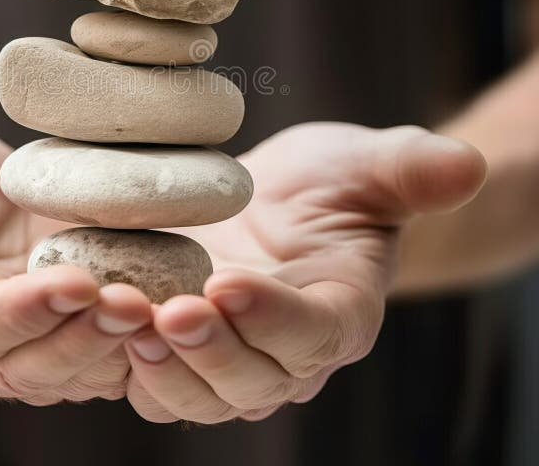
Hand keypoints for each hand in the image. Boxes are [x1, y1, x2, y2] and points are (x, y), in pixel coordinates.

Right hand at [0, 111, 150, 403]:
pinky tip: (185, 303)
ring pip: (80, 368)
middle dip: (82, 338)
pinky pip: (114, 346)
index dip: (14, 316)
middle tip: (131, 300)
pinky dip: (149, 335)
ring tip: (169, 307)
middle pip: (31, 367)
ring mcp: (35, 338)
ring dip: (124, 346)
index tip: (70, 283)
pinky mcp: (78, 324)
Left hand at [124, 123, 486, 422]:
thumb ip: (410, 170)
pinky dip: (120, 360)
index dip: (274, 319)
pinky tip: (94, 317)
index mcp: (336, 314)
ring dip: (159, 367)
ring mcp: (226, 355)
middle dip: (209, 352)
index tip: (231, 283)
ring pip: (192, 395)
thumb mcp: (367, 165)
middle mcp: (281, 352)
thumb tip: (464, 163)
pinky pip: (148, 375)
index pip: (311, 336)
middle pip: (249, 383)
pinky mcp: (178, 344)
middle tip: (169, 312)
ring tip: (123, 320)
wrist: (284, 204)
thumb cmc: (333, 186)